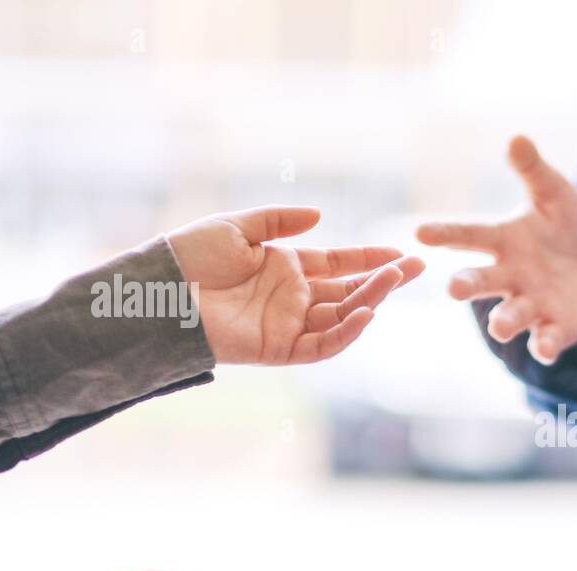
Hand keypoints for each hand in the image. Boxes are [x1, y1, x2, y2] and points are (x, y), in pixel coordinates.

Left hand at [166, 206, 424, 364]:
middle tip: (416, 267)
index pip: (339, 264)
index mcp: (285, 268)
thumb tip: (321, 216)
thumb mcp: (236, 227)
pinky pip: (323, 345)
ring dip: (370, 300)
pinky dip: (347, 333)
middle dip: (383, 280)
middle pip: (349, 290)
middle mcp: (293, 298)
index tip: (402, 252)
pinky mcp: (280, 350)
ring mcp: (289, 324)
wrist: (160, 293)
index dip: (370, 258)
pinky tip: (366, 313)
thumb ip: (279, 221)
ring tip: (393, 281)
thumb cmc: (189, 257)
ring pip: (342, 316)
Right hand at [417, 136, 576, 365]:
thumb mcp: (556, 194)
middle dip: (466, 285)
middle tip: (453, 289)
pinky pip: (544, 340)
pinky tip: (544, 349)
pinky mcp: (553, 328)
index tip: (420, 232)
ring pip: (510, 316)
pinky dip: (543, 346)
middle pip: (481, 281)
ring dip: (504, 322)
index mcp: (504, 240)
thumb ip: (534, 172)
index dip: (446, 234)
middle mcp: (509, 275)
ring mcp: (530, 304)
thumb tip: (516, 138)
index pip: (469, 236)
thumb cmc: (564, 226)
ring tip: (500, 328)